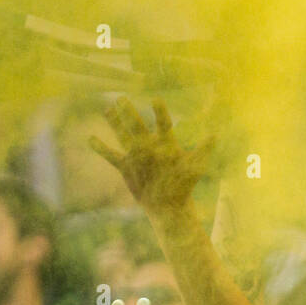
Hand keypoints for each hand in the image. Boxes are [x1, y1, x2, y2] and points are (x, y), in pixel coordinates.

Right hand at [91, 98, 213, 217]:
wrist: (169, 206)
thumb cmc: (184, 187)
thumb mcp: (194, 167)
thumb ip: (203, 150)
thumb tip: (215, 135)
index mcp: (167, 144)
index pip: (163, 124)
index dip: (160, 112)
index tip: (155, 99)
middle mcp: (150, 146)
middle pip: (138, 125)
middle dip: (130, 112)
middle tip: (122, 97)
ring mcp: (137, 155)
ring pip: (123, 135)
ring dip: (115, 122)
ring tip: (107, 108)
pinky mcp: (126, 166)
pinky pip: (111, 155)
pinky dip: (101, 148)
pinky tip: (90, 138)